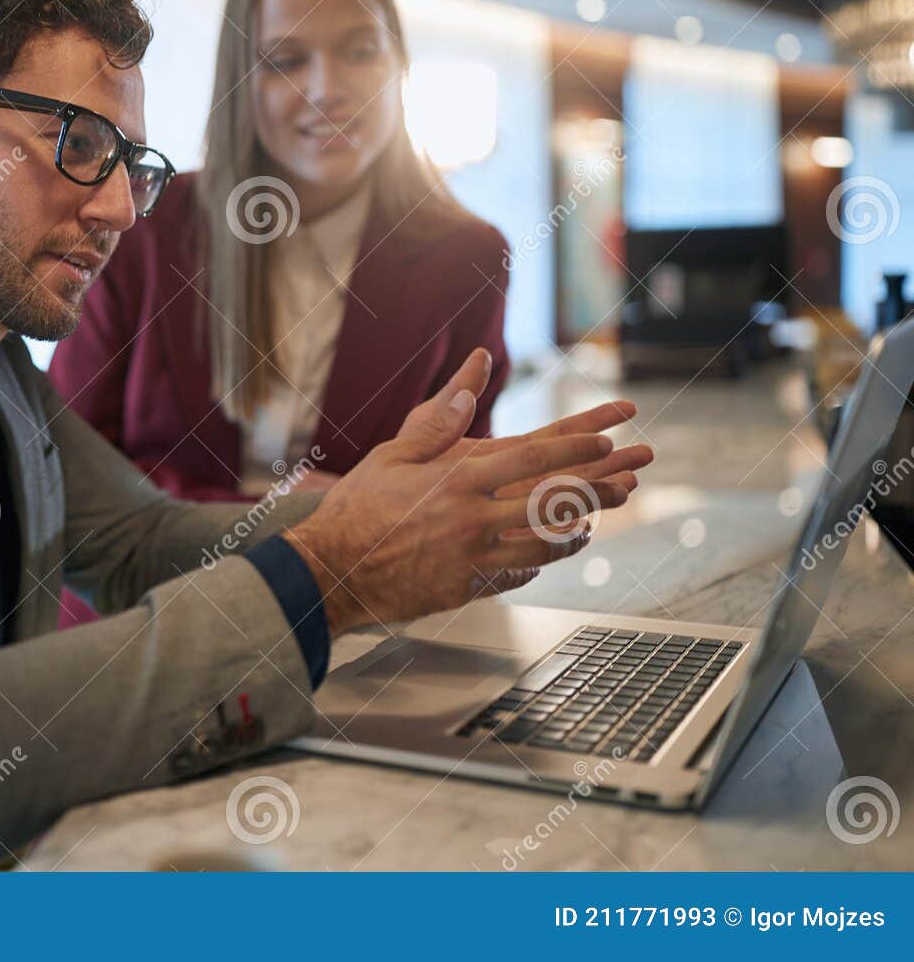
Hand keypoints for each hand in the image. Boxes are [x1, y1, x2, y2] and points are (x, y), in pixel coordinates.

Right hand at [282, 349, 652, 635]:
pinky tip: (546, 557)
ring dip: (576, 532)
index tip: (606, 435)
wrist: (332, 571)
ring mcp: (474, 556)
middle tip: (631, 478)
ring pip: (546, 544)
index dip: (576, 444)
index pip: (532, 455)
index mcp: (456, 477)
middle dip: (599, 486)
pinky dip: (539, 564)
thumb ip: (438, 419)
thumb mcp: (392, 455)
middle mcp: (472, 516)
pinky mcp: (468, 588)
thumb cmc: (357, 510)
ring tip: (592, 524)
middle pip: (553, 500)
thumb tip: (474, 374)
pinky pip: (519, 575)